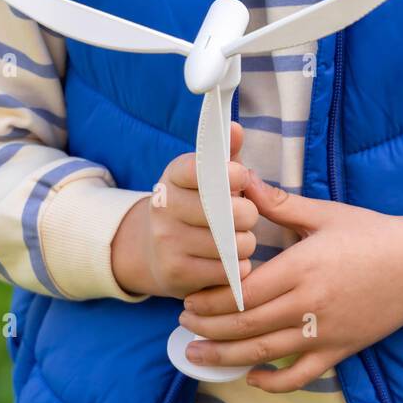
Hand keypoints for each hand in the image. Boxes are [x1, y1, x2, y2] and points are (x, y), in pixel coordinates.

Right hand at [110, 122, 259, 298]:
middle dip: (247, 214)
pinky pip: (227, 271)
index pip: (198, 169)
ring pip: (231, 244)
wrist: (155, 252)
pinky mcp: (175, 274)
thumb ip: (226, 154)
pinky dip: (238, 266)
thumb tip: (235, 128)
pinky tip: (231, 261)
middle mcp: (164, 208)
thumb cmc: (196, 205)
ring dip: (246, 242)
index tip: (242, 176)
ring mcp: (166, 243)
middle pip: (225, 211)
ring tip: (239, 239)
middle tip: (246, 215)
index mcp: (172, 177)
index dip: (227, 173)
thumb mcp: (207, 177)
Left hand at [176, 175, 402, 391]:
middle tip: (184, 321)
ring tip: (198, 352)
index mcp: (303, 267)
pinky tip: (251, 376)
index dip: (212, 297)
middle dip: (209, 325)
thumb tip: (242, 181)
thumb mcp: (325, 214)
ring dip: (226, 355)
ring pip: (265, 353)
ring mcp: (325, 332)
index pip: (245, 291)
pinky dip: (272, 381)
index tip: (189, 295)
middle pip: (247, 324)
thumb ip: (280, 203)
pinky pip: (301, 375)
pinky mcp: (340, 350)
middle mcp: (310, 304)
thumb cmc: (371, 234)